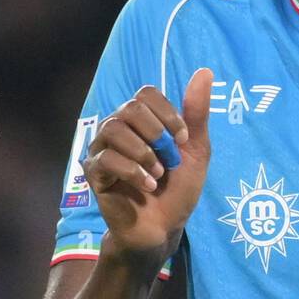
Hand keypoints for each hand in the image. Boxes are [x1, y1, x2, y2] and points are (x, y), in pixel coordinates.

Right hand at [82, 69, 212, 263]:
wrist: (163, 228)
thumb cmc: (178, 189)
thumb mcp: (196, 151)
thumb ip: (197, 114)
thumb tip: (205, 71)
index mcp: (142, 121)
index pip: (146, 94)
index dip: (168, 113)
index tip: (184, 139)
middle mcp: (118, 129)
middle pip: (129, 108)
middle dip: (157, 133)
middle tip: (171, 159)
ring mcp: (103, 150)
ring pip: (114, 129)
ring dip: (144, 153)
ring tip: (158, 175)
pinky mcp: (94, 173)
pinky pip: (106, 159)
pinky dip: (132, 172)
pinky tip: (147, 187)